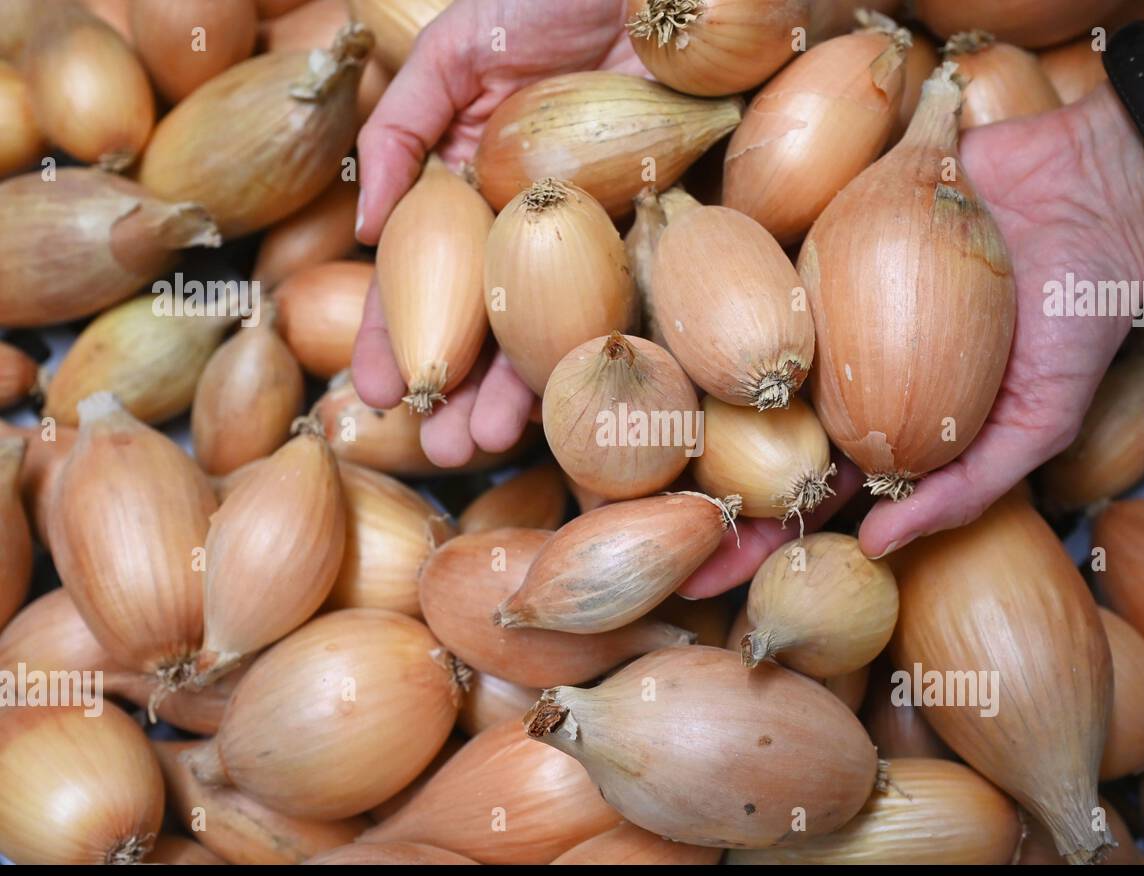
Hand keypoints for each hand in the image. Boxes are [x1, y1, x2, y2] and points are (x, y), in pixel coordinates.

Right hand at [350, 0, 639, 466]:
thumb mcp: (457, 48)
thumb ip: (400, 130)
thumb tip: (363, 228)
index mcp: (479, 193)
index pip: (431, 279)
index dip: (396, 336)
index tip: (373, 392)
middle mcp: (538, 229)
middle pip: (492, 325)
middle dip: (459, 390)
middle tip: (434, 446)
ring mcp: (603, 240)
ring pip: (559, 330)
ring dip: (521, 393)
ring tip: (486, 443)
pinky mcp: (667, 238)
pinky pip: (636, 307)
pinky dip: (607, 354)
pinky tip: (576, 401)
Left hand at [682, 84, 1143, 596]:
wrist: (1089, 190)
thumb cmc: (1074, 317)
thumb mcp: (1036, 425)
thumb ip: (965, 491)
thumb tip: (876, 550)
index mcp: (882, 427)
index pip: (807, 492)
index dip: (756, 540)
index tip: (699, 581)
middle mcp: (840, 372)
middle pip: (755, 433)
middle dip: (700, 478)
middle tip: (645, 515)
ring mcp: (821, 306)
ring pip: (741, 358)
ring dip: (691, 391)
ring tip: (634, 432)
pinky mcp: (817, 235)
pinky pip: (757, 270)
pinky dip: (714, 292)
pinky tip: (665, 320)